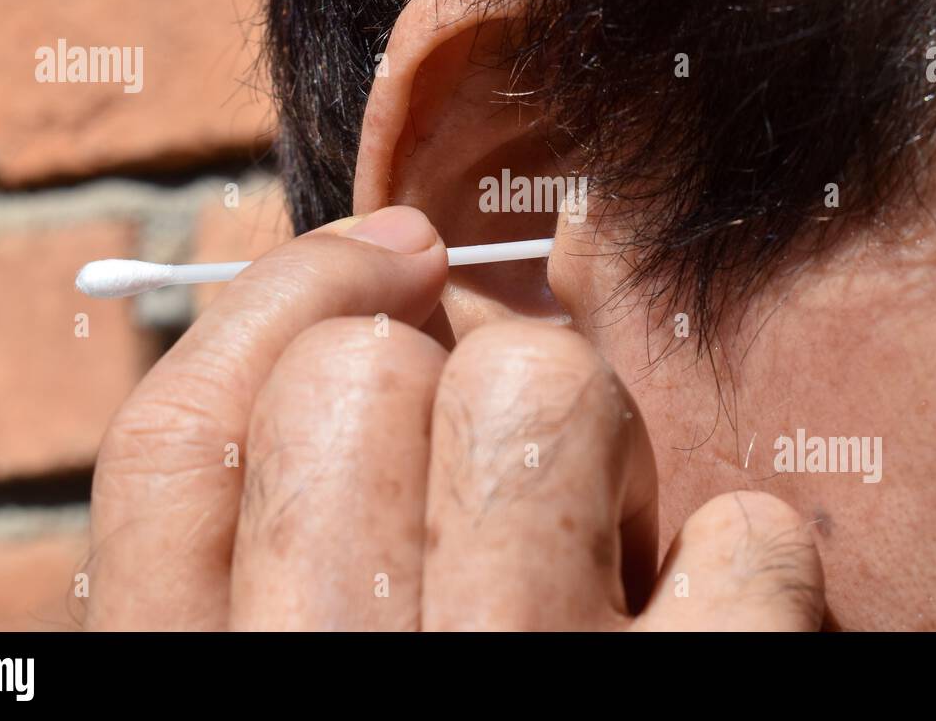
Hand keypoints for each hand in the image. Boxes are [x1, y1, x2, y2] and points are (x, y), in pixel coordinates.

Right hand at [84, 206, 824, 629]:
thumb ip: (284, 554)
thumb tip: (377, 312)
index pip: (180, 433)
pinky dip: (755, 563)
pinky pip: (746, 541)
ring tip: (613, 537)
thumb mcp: (286, 686)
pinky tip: (725, 625)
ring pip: (541, 398)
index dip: (288, 301)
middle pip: (362, 385)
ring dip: (598, 436)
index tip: (389, 259)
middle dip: (451, 380)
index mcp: (194, 698)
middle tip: (510, 468)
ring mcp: (520, 713)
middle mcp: (327, 698)